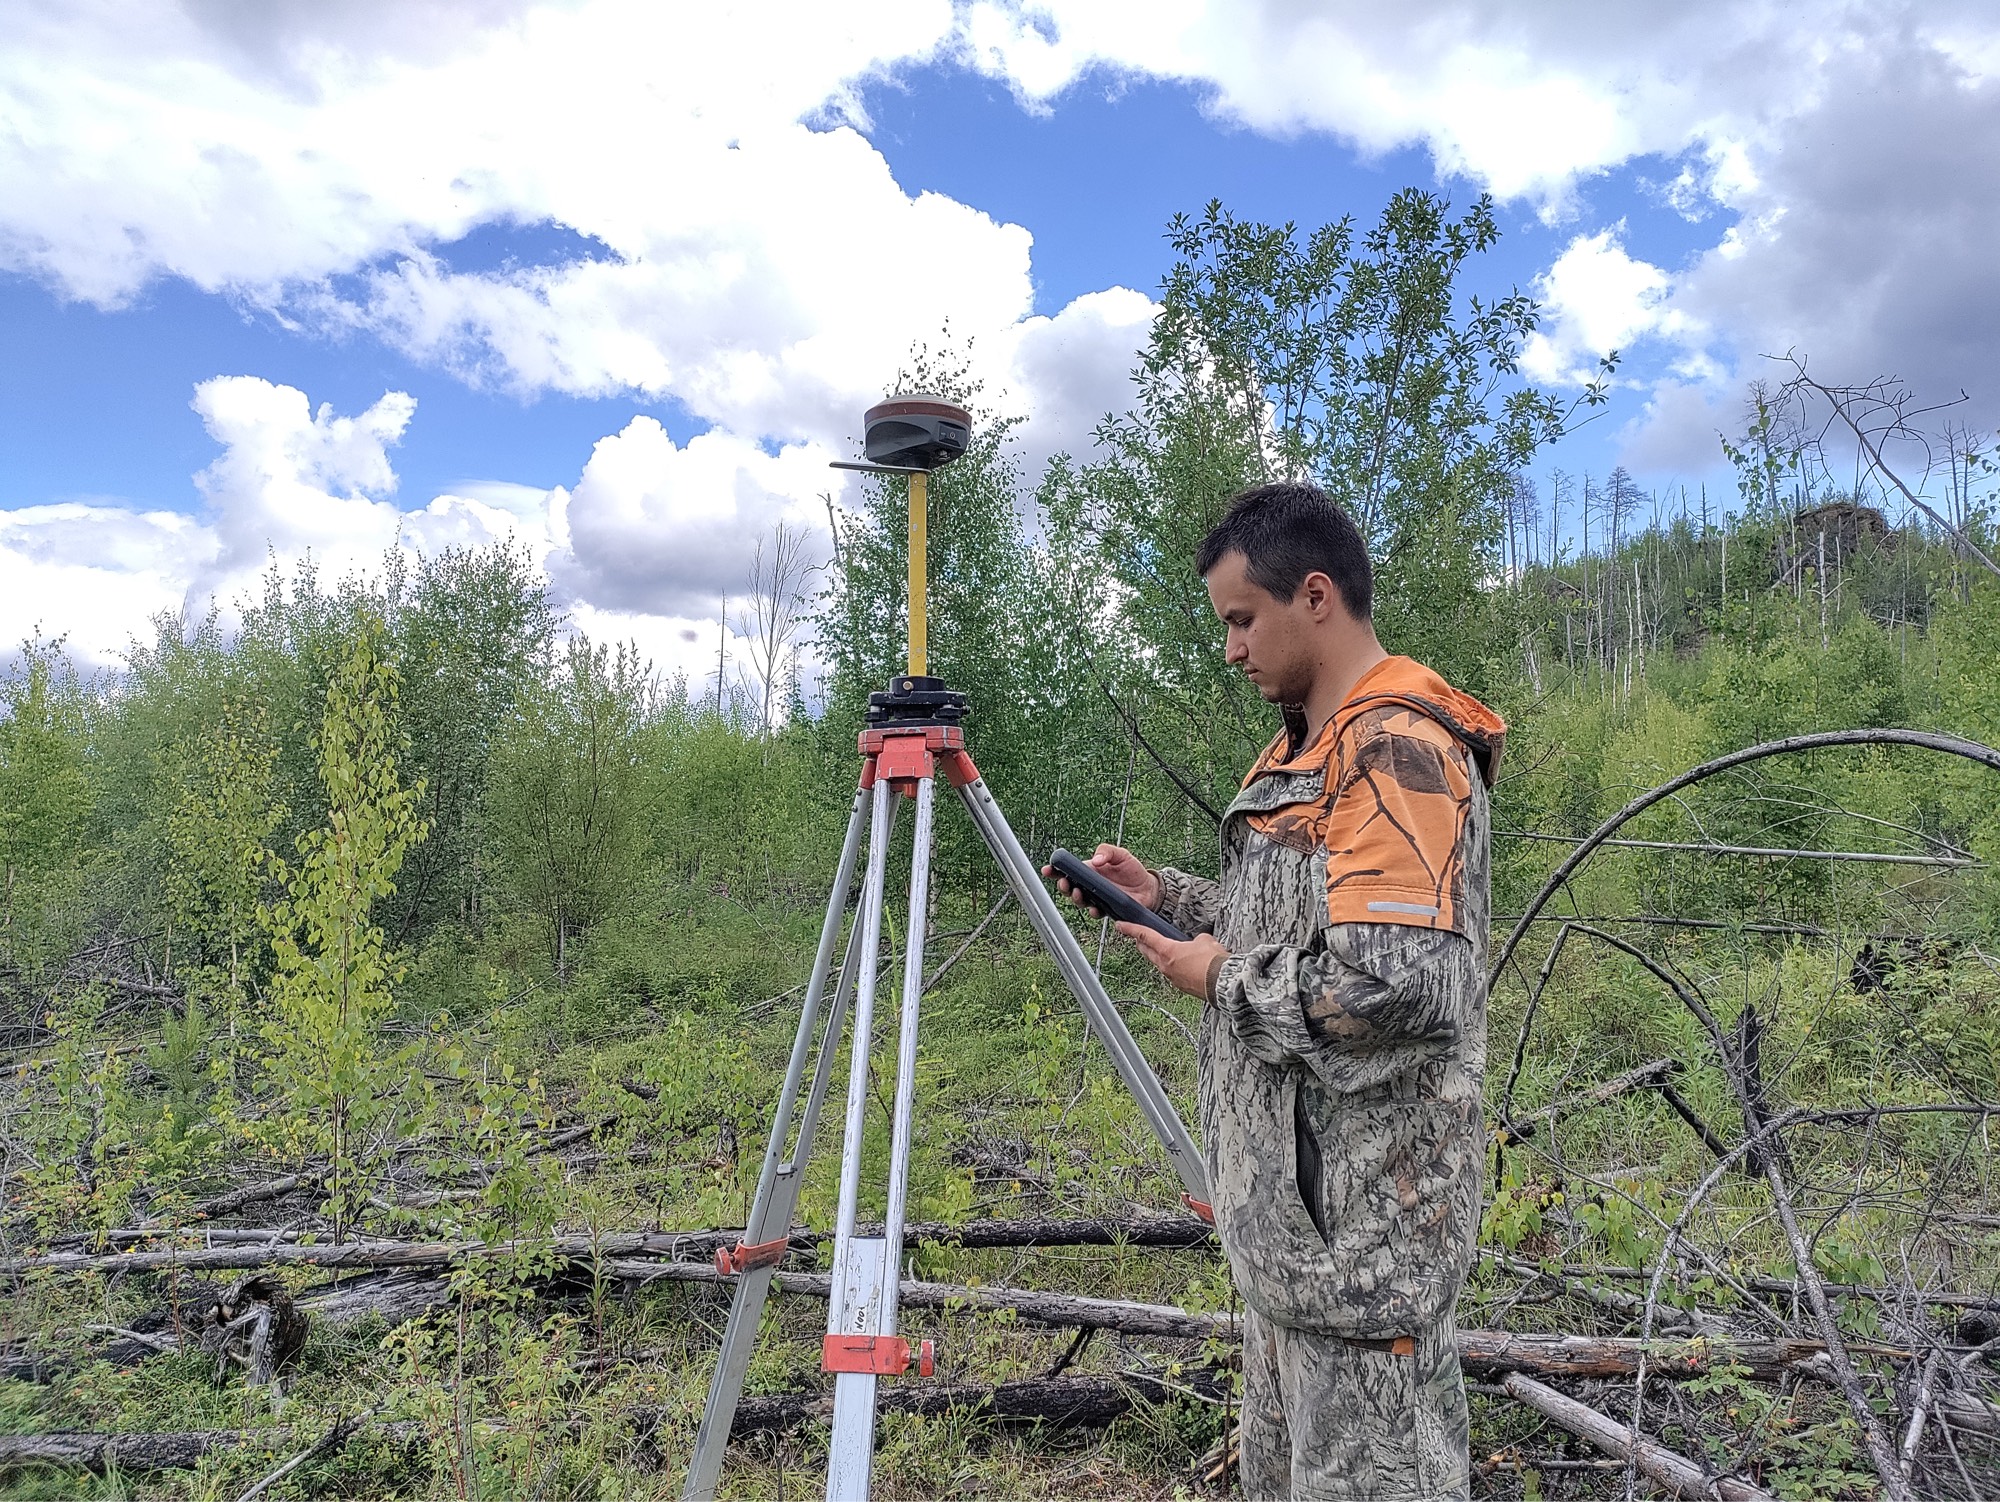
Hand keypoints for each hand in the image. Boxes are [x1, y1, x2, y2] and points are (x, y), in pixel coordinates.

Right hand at [1039, 843, 1162, 918]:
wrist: (1148, 887)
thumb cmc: (1132, 870)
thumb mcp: (1121, 854)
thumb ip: (1107, 851)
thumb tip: (1096, 860)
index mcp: (1089, 871)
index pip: (1068, 871)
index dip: (1055, 871)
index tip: (1048, 869)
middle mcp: (1090, 886)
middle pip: (1069, 888)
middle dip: (1063, 886)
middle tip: (1065, 883)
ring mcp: (1097, 898)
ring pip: (1079, 901)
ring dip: (1075, 898)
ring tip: (1078, 893)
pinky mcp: (1106, 909)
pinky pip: (1096, 912)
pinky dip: (1093, 911)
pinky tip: (1095, 908)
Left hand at [1118, 924, 1227, 999]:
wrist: (1223, 984)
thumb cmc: (1214, 962)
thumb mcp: (1205, 940)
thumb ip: (1196, 939)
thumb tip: (1196, 943)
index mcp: (1168, 951)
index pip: (1145, 936)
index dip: (1130, 929)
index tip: (1120, 926)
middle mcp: (1166, 966)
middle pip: (1147, 951)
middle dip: (1141, 943)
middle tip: (1139, 938)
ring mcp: (1172, 978)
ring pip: (1159, 963)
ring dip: (1159, 956)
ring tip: (1167, 949)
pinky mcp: (1181, 987)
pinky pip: (1172, 973)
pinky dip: (1173, 967)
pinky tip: (1183, 964)